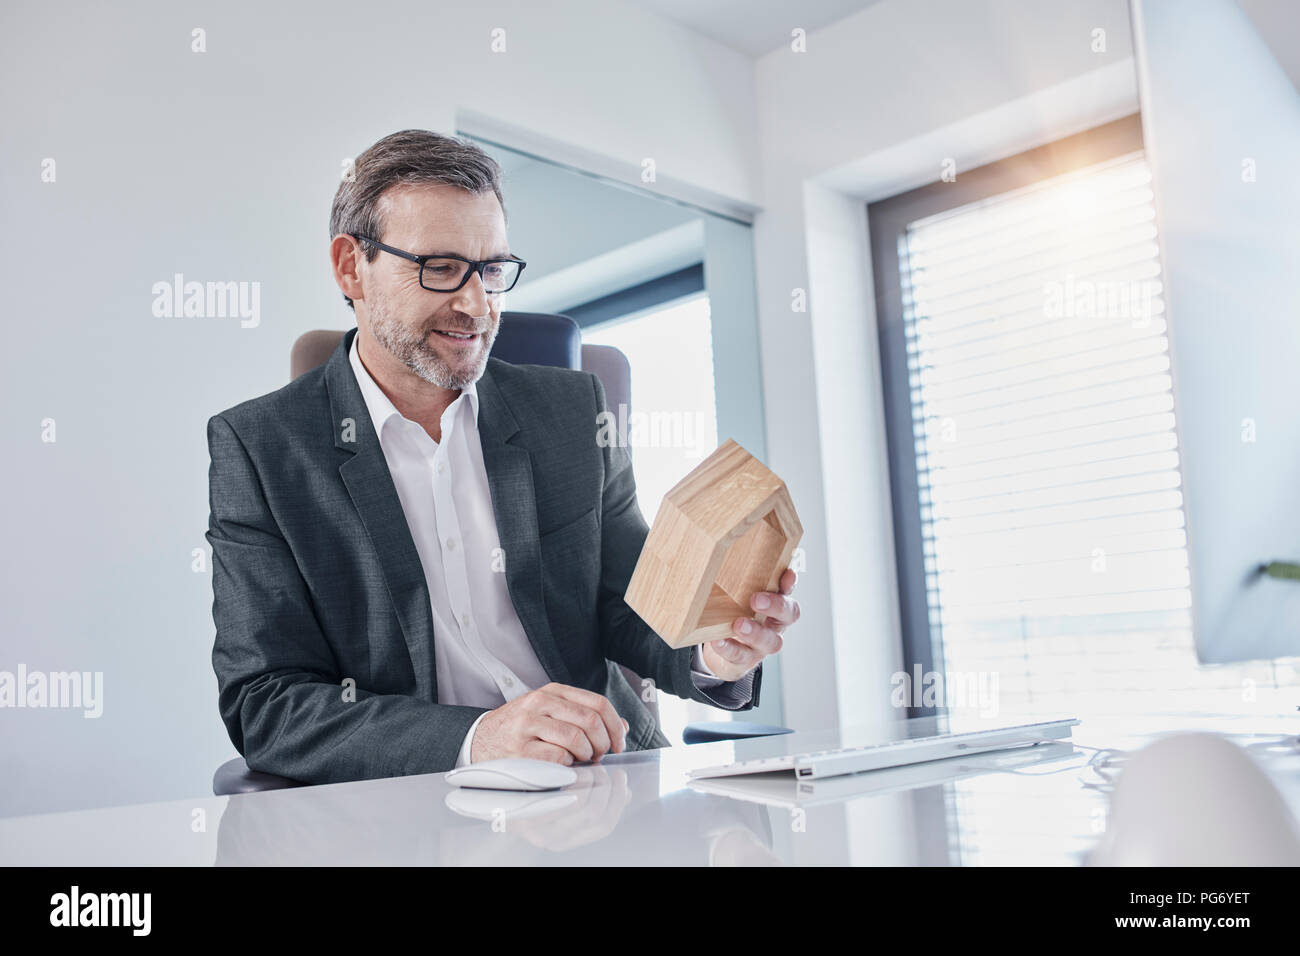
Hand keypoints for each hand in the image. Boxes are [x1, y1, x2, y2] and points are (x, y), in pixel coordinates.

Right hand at [471, 682, 629, 764]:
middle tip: (599, 755)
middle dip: (603, 743)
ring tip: (581, 760)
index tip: (618, 743)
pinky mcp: (520, 750)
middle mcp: (540, 703)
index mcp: (552, 692)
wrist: (479, 739)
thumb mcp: (551, 712)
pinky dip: (567, 766)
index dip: (615, 726)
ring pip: (576, 739)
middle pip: (590, 720)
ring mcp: (528, 725)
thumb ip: (585, 716)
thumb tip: (622, 727)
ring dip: (586, 755)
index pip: (597, 703)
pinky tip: (562, 766)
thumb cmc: (521, 728)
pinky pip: (558, 758)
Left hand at [700, 567, 798, 681]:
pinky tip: (719, 641)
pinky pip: (742, 656)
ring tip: (739, 624)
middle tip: (757, 599)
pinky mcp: (747, 659)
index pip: (789, 589)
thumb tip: (718, 535)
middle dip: (776, 605)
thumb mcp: (736, 589)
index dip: (790, 583)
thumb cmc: (733, 610)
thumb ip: (736, 571)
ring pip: (771, 641)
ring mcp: (763, 643)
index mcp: (776, 601)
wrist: (724, 648)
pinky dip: (731, 648)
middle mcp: (775, 622)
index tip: (786, 574)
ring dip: (756, 632)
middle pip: (789, 614)